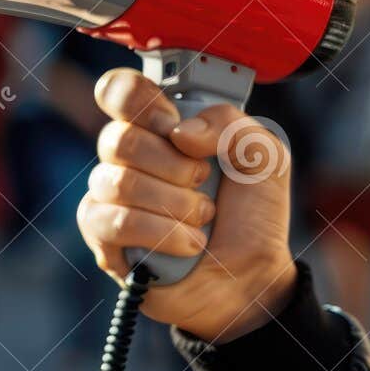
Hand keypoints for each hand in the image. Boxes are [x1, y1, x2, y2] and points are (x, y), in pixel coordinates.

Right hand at [77, 68, 296, 343]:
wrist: (253, 277)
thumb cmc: (253, 216)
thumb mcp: (264, 156)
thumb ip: (230, 123)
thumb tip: (180, 133)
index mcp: (161, 128)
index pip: (120, 92)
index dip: (140, 102)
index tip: (174, 126)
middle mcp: (129, 159)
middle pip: (118, 138)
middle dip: (172, 165)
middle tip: (203, 181)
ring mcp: (112, 198)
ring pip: (116, 182)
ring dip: (173, 204)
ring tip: (203, 220)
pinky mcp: (105, 239)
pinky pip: (109, 222)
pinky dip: (157, 232)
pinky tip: (187, 243)